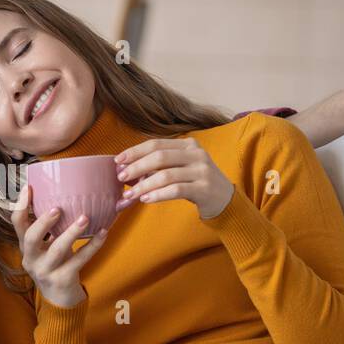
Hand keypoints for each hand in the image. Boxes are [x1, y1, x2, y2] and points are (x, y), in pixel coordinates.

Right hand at [12, 184, 107, 307]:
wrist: (59, 300)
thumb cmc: (55, 266)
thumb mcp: (46, 248)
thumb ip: (49, 230)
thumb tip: (63, 196)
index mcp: (26, 248)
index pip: (16, 224)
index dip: (21, 206)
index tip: (28, 187)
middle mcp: (32, 259)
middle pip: (31, 238)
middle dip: (44, 222)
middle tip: (58, 208)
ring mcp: (46, 271)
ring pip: (57, 250)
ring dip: (72, 232)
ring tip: (85, 218)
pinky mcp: (63, 280)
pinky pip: (79, 260)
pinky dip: (92, 245)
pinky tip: (103, 233)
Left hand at [114, 137, 234, 218]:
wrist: (224, 199)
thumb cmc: (195, 182)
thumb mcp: (180, 168)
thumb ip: (159, 166)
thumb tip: (127, 169)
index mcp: (188, 144)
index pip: (156, 144)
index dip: (135, 151)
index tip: (118, 161)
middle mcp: (196, 154)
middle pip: (159, 157)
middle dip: (137, 167)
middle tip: (121, 177)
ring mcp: (202, 170)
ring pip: (166, 175)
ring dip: (144, 185)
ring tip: (130, 194)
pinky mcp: (204, 188)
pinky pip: (176, 190)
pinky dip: (158, 194)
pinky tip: (146, 199)